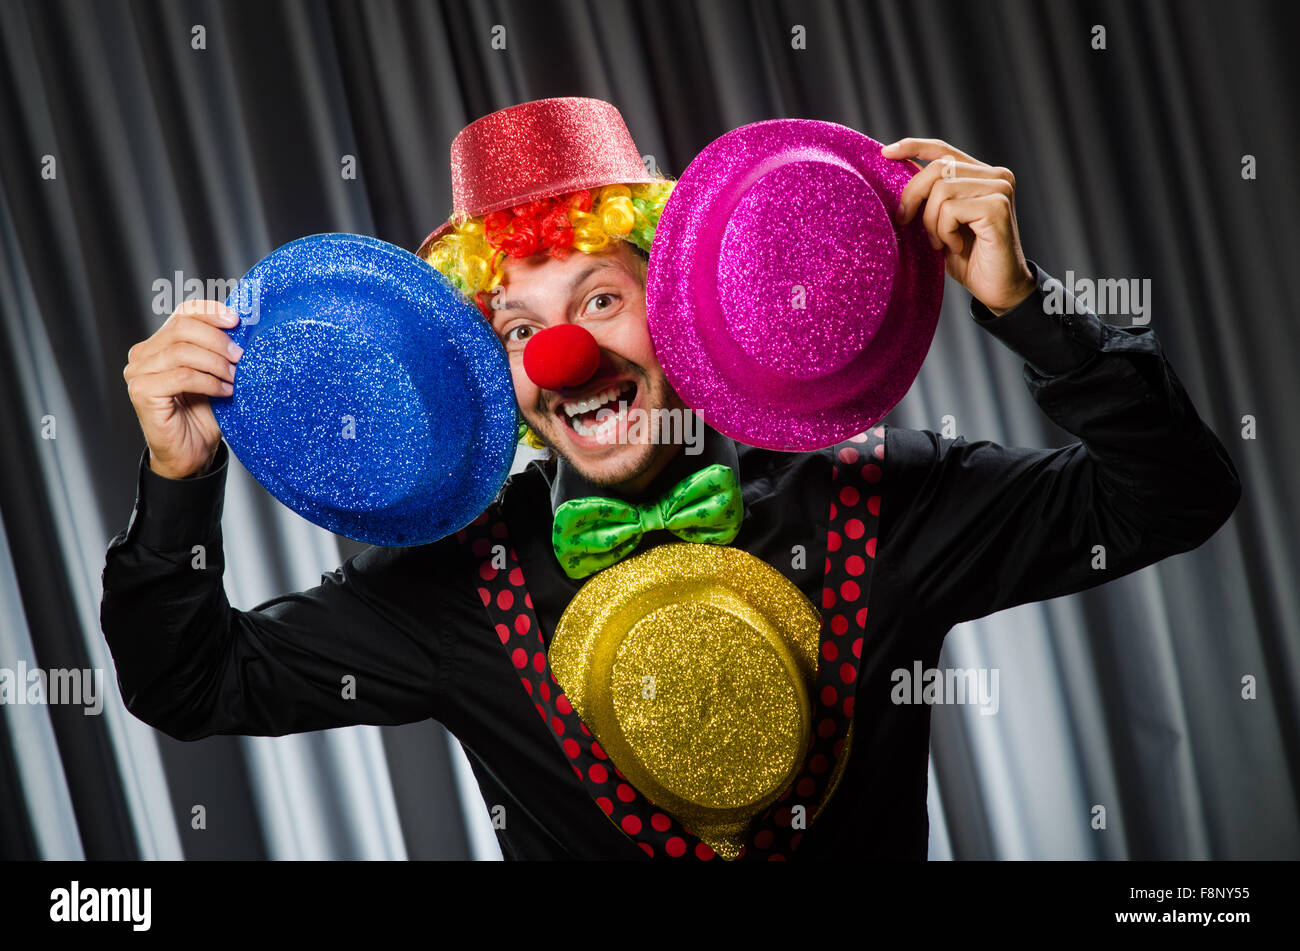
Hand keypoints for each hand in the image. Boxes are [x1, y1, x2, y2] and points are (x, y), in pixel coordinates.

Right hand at [123, 299, 241, 479]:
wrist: (192, 453)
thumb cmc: (204, 415)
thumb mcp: (214, 374)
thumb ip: (218, 350)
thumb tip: (242, 325)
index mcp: (159, 344)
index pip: (183, 313)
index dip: (210, 312)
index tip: (237, 321)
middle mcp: (143, 355)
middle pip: (182, 328)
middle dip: (217, 340)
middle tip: (240, 356)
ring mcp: (138, 373)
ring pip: (183, 352)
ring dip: (216, 363)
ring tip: (234, 377)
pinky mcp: (142, 392)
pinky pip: (182, 376)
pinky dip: (209, 382)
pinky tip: (225, 391)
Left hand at [883, 138, 1036, 314]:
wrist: (997, 289)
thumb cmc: (968, 259)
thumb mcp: (940, 223)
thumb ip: (928, 199)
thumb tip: (895, 176)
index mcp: (981, 175)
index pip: (943, 150)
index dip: (913, 147)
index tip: (885, 154)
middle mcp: (995, 175)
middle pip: (936, 167)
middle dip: (913, 197)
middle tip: (907, 224)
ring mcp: (999, 188)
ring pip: (941, 189)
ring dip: (931, 222)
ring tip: (941, 243)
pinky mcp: (997, 206)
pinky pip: (950, 210)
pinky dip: (944, 232)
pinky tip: (956, 248)